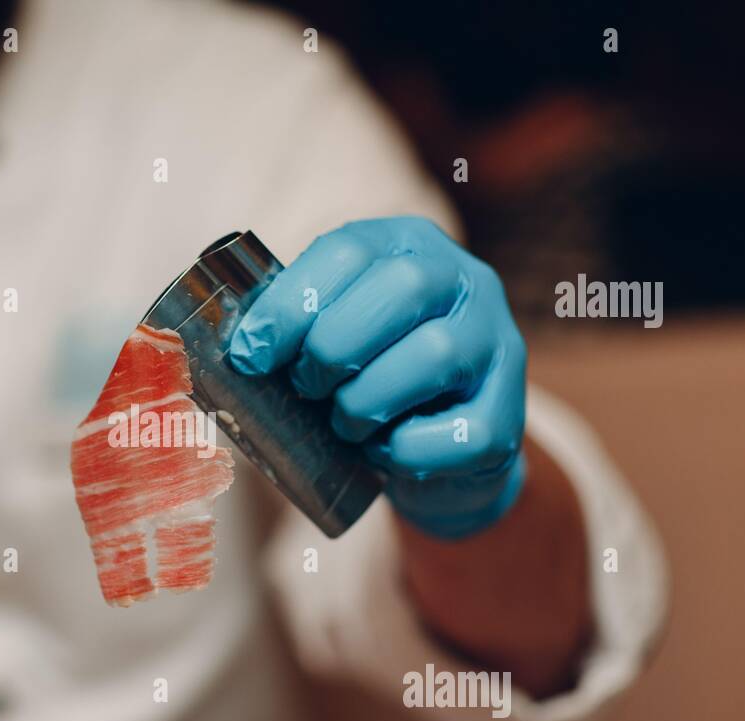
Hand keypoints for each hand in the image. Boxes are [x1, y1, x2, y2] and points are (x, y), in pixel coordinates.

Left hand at [228, 217, 526, 538]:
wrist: (438, 449)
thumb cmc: (366, 379)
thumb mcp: (331, 335)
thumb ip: (294, 329)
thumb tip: (234, 352)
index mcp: (407, 246)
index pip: (349, 250)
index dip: (291, 303)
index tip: (250, 353)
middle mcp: (465, 281)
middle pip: (401, 289)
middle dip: (333, 346)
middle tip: (306, 386)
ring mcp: (498, 343)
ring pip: (434, 354)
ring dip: (366, 401)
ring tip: (343, 423)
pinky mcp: (510, 413)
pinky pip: (458, 432)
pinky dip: (404, 450)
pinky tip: (384, 451)